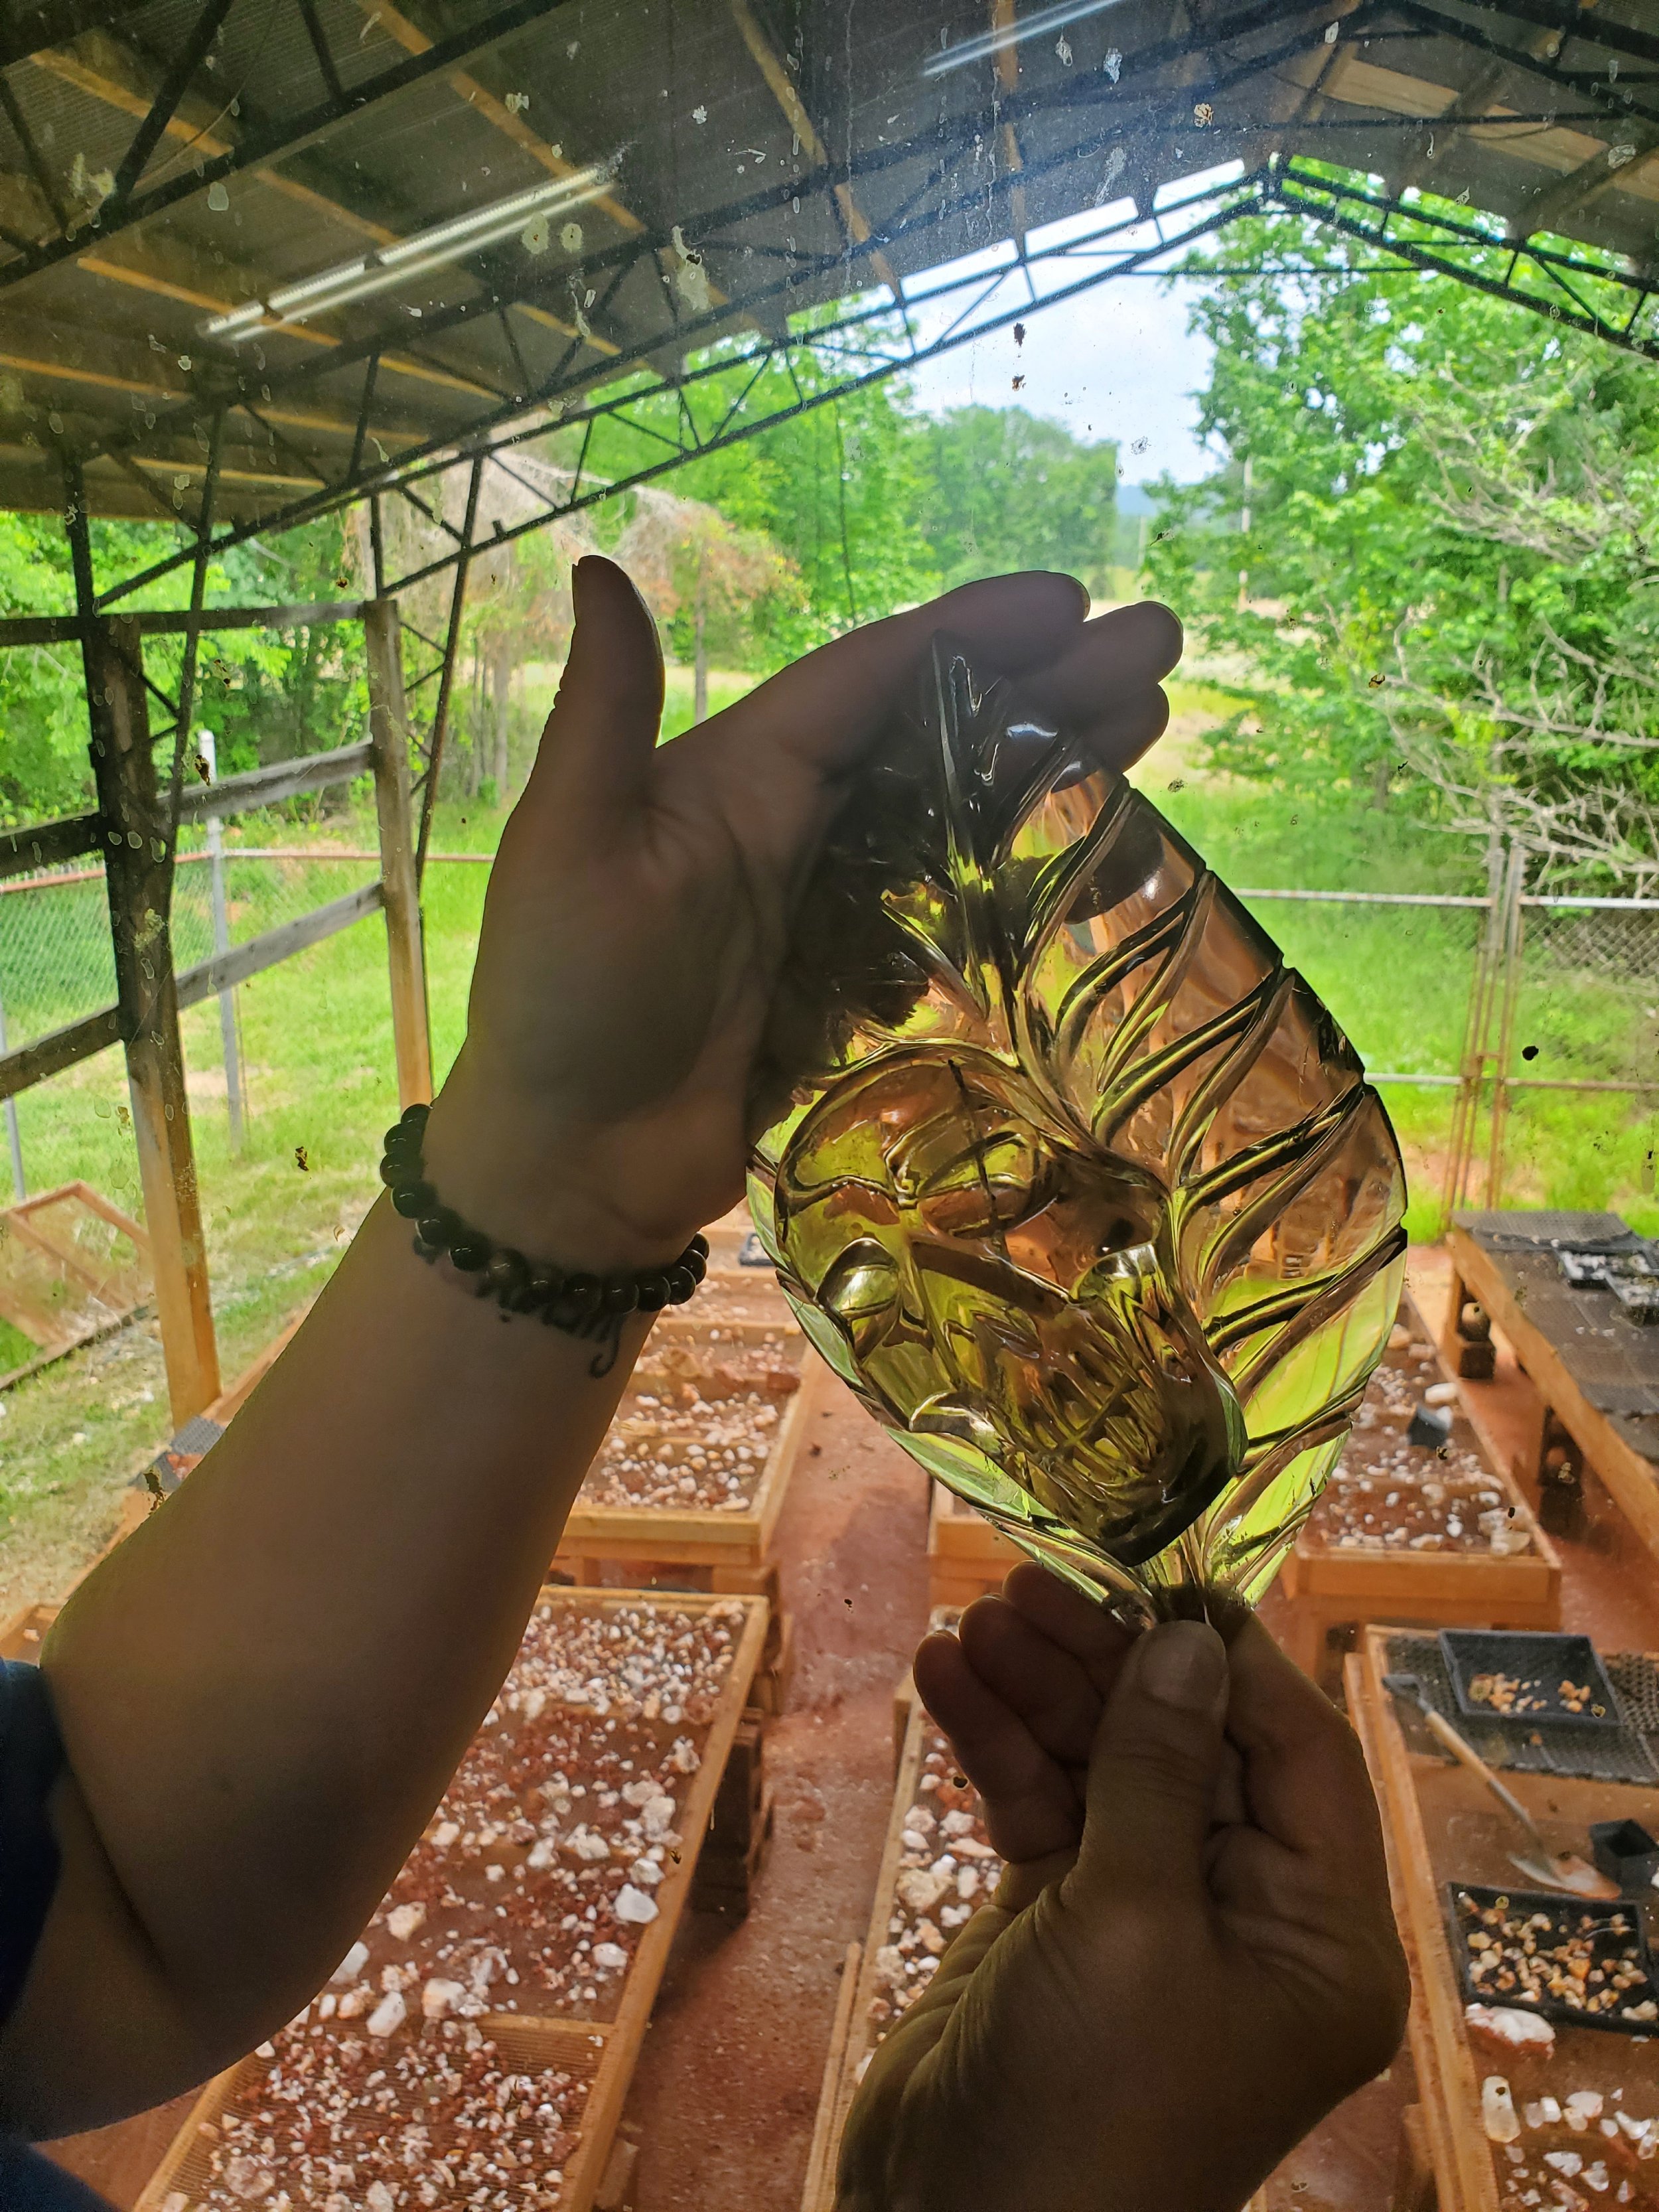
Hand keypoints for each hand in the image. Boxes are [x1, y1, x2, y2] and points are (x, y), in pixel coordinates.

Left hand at [424, 561, 1180, 1263]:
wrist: (573, 1167)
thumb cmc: (562, 1004)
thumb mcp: (571, 848)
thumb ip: (604, 713)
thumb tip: (596, 567)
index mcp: (738, 772)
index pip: (873, 677)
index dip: (971, 633)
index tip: (1069, 602)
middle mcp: (797, 823)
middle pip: (944, 733)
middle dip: (1048, 684)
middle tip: (1158, 646)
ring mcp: (837, 907)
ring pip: (968, 812)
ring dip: (1058, 763)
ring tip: (1156, 721)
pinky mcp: (863, 989)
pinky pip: (966, 917)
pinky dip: (1035, 881)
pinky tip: (1112, 858)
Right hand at [839, 1567, 1408, 2211]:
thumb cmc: (1086, 2106)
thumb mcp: (1132, 1924)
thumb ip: (1158, 1772)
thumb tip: (1190, 1641)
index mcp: (1320, 1938)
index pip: (1299, 1756)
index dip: (1233, 1660)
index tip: (1163, 1570)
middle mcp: (1247, 1919)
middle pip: (1191, 1745)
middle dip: (1108, 1664)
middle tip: (1028, 1585)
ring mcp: (1149, 1917)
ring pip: (1107, 1764)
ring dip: (1039, 1692)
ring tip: (972, 1624)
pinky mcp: (1064, 1922)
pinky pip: (1044, 1804)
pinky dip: (998, 1744)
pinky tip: (943, 1680)